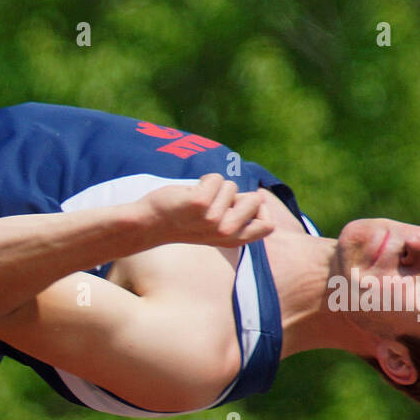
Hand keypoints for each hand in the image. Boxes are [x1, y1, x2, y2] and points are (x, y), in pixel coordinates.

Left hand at [141, 174, 274, 247]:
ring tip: (197, 200)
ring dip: (215, 187)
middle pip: (255, 201)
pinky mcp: (200, 205)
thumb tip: (261, 196)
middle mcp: (225, 233)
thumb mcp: (218, 224)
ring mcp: (213, 220)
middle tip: (214, 203)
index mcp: (233, 240)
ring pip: (231, 186)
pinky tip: (190, 194)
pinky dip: (205, 180)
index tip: (240, 204)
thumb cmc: (186, 220)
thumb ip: (239, 215)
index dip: (260, 209)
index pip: (268, 226)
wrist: (151, 224)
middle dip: (237, 194)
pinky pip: (216, 179)